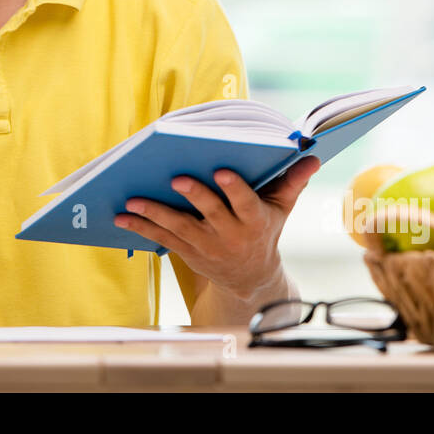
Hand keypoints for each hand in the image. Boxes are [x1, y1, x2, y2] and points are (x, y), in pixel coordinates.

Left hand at [114, 156, 320, 301]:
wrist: (250, 278)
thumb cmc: (265, 231)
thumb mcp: (282, 209)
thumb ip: (292, 182)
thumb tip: (312, 156)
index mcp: (255, 220)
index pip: (245, 202)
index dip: (234, 188)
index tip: (222, 171)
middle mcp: (230, 234)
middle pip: (211, 213)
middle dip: (194, 196)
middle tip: (176, 179)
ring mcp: (206, 246)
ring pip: (179, 228)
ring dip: (154, 213)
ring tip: (133, 199)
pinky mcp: (187, 253)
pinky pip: (161, 239)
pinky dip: (140, 227)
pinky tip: (121, 215)